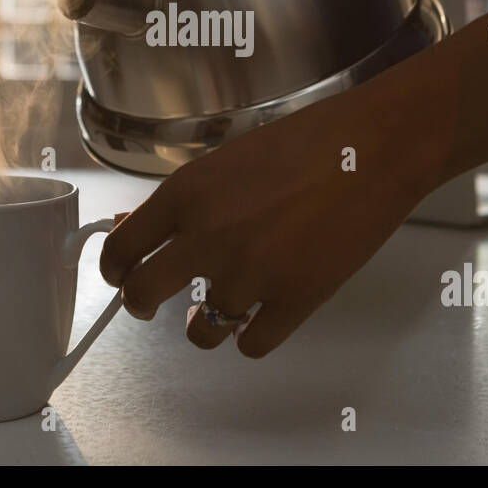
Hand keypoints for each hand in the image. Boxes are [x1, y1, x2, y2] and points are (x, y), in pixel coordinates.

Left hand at [98, 60, 450, 356]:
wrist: (373, 149)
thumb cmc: (307, 142)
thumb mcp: (227, 160)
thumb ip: (182, 201)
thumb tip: (137, 229)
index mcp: (185, 195)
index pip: (121, 249)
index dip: (115, 270)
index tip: (122, 275)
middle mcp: (207, 238)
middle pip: (142, 296)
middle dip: (141, 304)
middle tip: (151, 304)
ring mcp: (250, 276)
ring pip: (202, 330)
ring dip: (207, 323)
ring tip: (226, 305)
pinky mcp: (294, 302)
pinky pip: (252, 345)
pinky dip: (252, 336)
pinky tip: (263, 316)